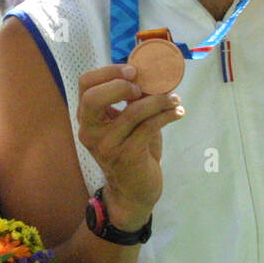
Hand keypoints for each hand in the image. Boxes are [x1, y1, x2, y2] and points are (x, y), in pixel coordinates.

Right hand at [75, 64, 183, 229]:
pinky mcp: (126, 156)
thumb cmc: (131, 151)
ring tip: (175, 99)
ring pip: (132, 111)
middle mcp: (90, 131)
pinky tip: (178, 113)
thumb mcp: (126, 123)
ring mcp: (106, 145)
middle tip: (144, 87)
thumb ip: (130, 100)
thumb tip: (151, 72)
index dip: (109, 72)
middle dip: (122, 85)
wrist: (133, 191)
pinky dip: (167, 115)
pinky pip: (148, 127)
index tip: (134, 71)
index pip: (85, 84)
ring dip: (159, 101)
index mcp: (87, 118)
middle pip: (94, 97)